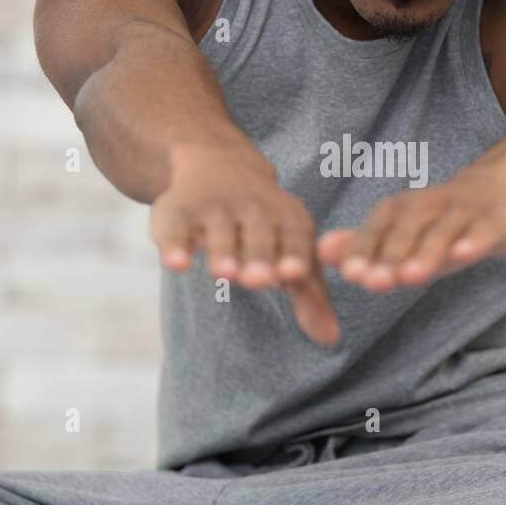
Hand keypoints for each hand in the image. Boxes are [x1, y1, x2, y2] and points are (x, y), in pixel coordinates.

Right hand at [150, 143, 340, 345]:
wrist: (219, 165)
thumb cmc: (265, 225)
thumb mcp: (291, 253)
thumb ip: (309, 297)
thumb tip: (331, 339)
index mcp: (289, 218)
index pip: (295, 237)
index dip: (294, 254)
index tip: (294, 273)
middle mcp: (254, 208)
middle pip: (259, 233)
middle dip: (259, 256)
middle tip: (258, 280)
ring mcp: (215, 208)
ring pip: (220, 230)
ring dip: (222, 251)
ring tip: (224, 274)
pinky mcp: (179, 211)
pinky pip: (176, 228)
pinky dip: (175, 244)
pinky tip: (176, 264)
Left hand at [317, 152, 505, 292]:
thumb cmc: (446, 220)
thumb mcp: (406, 234)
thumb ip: (365, 245)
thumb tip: (318, 252)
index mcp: (402, 211)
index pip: (377, 230)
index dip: (364, 250)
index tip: (348, 273)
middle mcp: (430, 206)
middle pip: (407, 230)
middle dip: (389, 256)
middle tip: (373, 282)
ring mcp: (465, 212)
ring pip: (442, 232)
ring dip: (426, 252)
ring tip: (411, 277)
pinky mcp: (497, 220)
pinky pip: (483, 230)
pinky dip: (473, 241)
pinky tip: (464, 255)